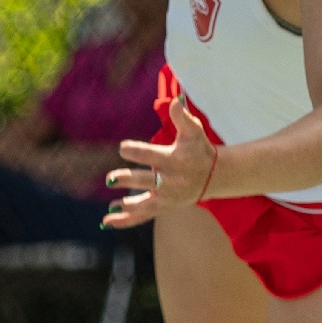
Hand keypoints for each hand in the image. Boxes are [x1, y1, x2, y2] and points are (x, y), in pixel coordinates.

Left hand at [102, 97, 217, 228]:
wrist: (214, 176)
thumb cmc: (199, 148)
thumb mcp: (194, 131)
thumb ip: (183, 117)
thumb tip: (175, 101)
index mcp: (176, 160)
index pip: (153, 156)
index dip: (137, 152)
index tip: (122, 148)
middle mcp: (171, 181)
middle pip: (148, 181)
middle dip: (129, 180)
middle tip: (110, 179)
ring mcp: (167, 197)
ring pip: (145, 205)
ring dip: (126, 208)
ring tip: (109, 211)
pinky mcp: (163, 207)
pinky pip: (143, 215)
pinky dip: (126, 220)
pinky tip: (107, 221)